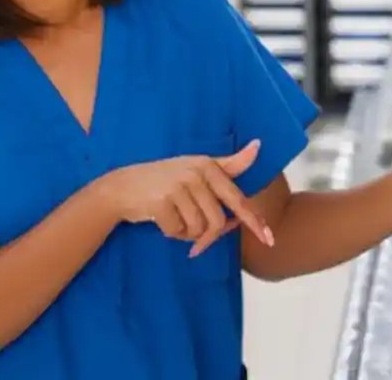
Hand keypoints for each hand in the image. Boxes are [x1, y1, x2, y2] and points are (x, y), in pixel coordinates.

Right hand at [97, 139, 274, 256]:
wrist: (122, 187)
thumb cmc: (165, 179)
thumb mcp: (197, 168)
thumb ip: (229, 164)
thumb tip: (259, 146)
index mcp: (208, 166)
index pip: (237, 199)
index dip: (254, 221)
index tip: (269, 239)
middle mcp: (195, 173)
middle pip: (217, 221)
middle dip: (208, 238)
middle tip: (198, 246)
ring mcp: (177, 186)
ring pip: (198, 229)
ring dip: (187, 235)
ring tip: (175, 222)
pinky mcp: (161, 202)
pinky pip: (177, 232)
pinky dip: (171, 233)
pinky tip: (162, 222)